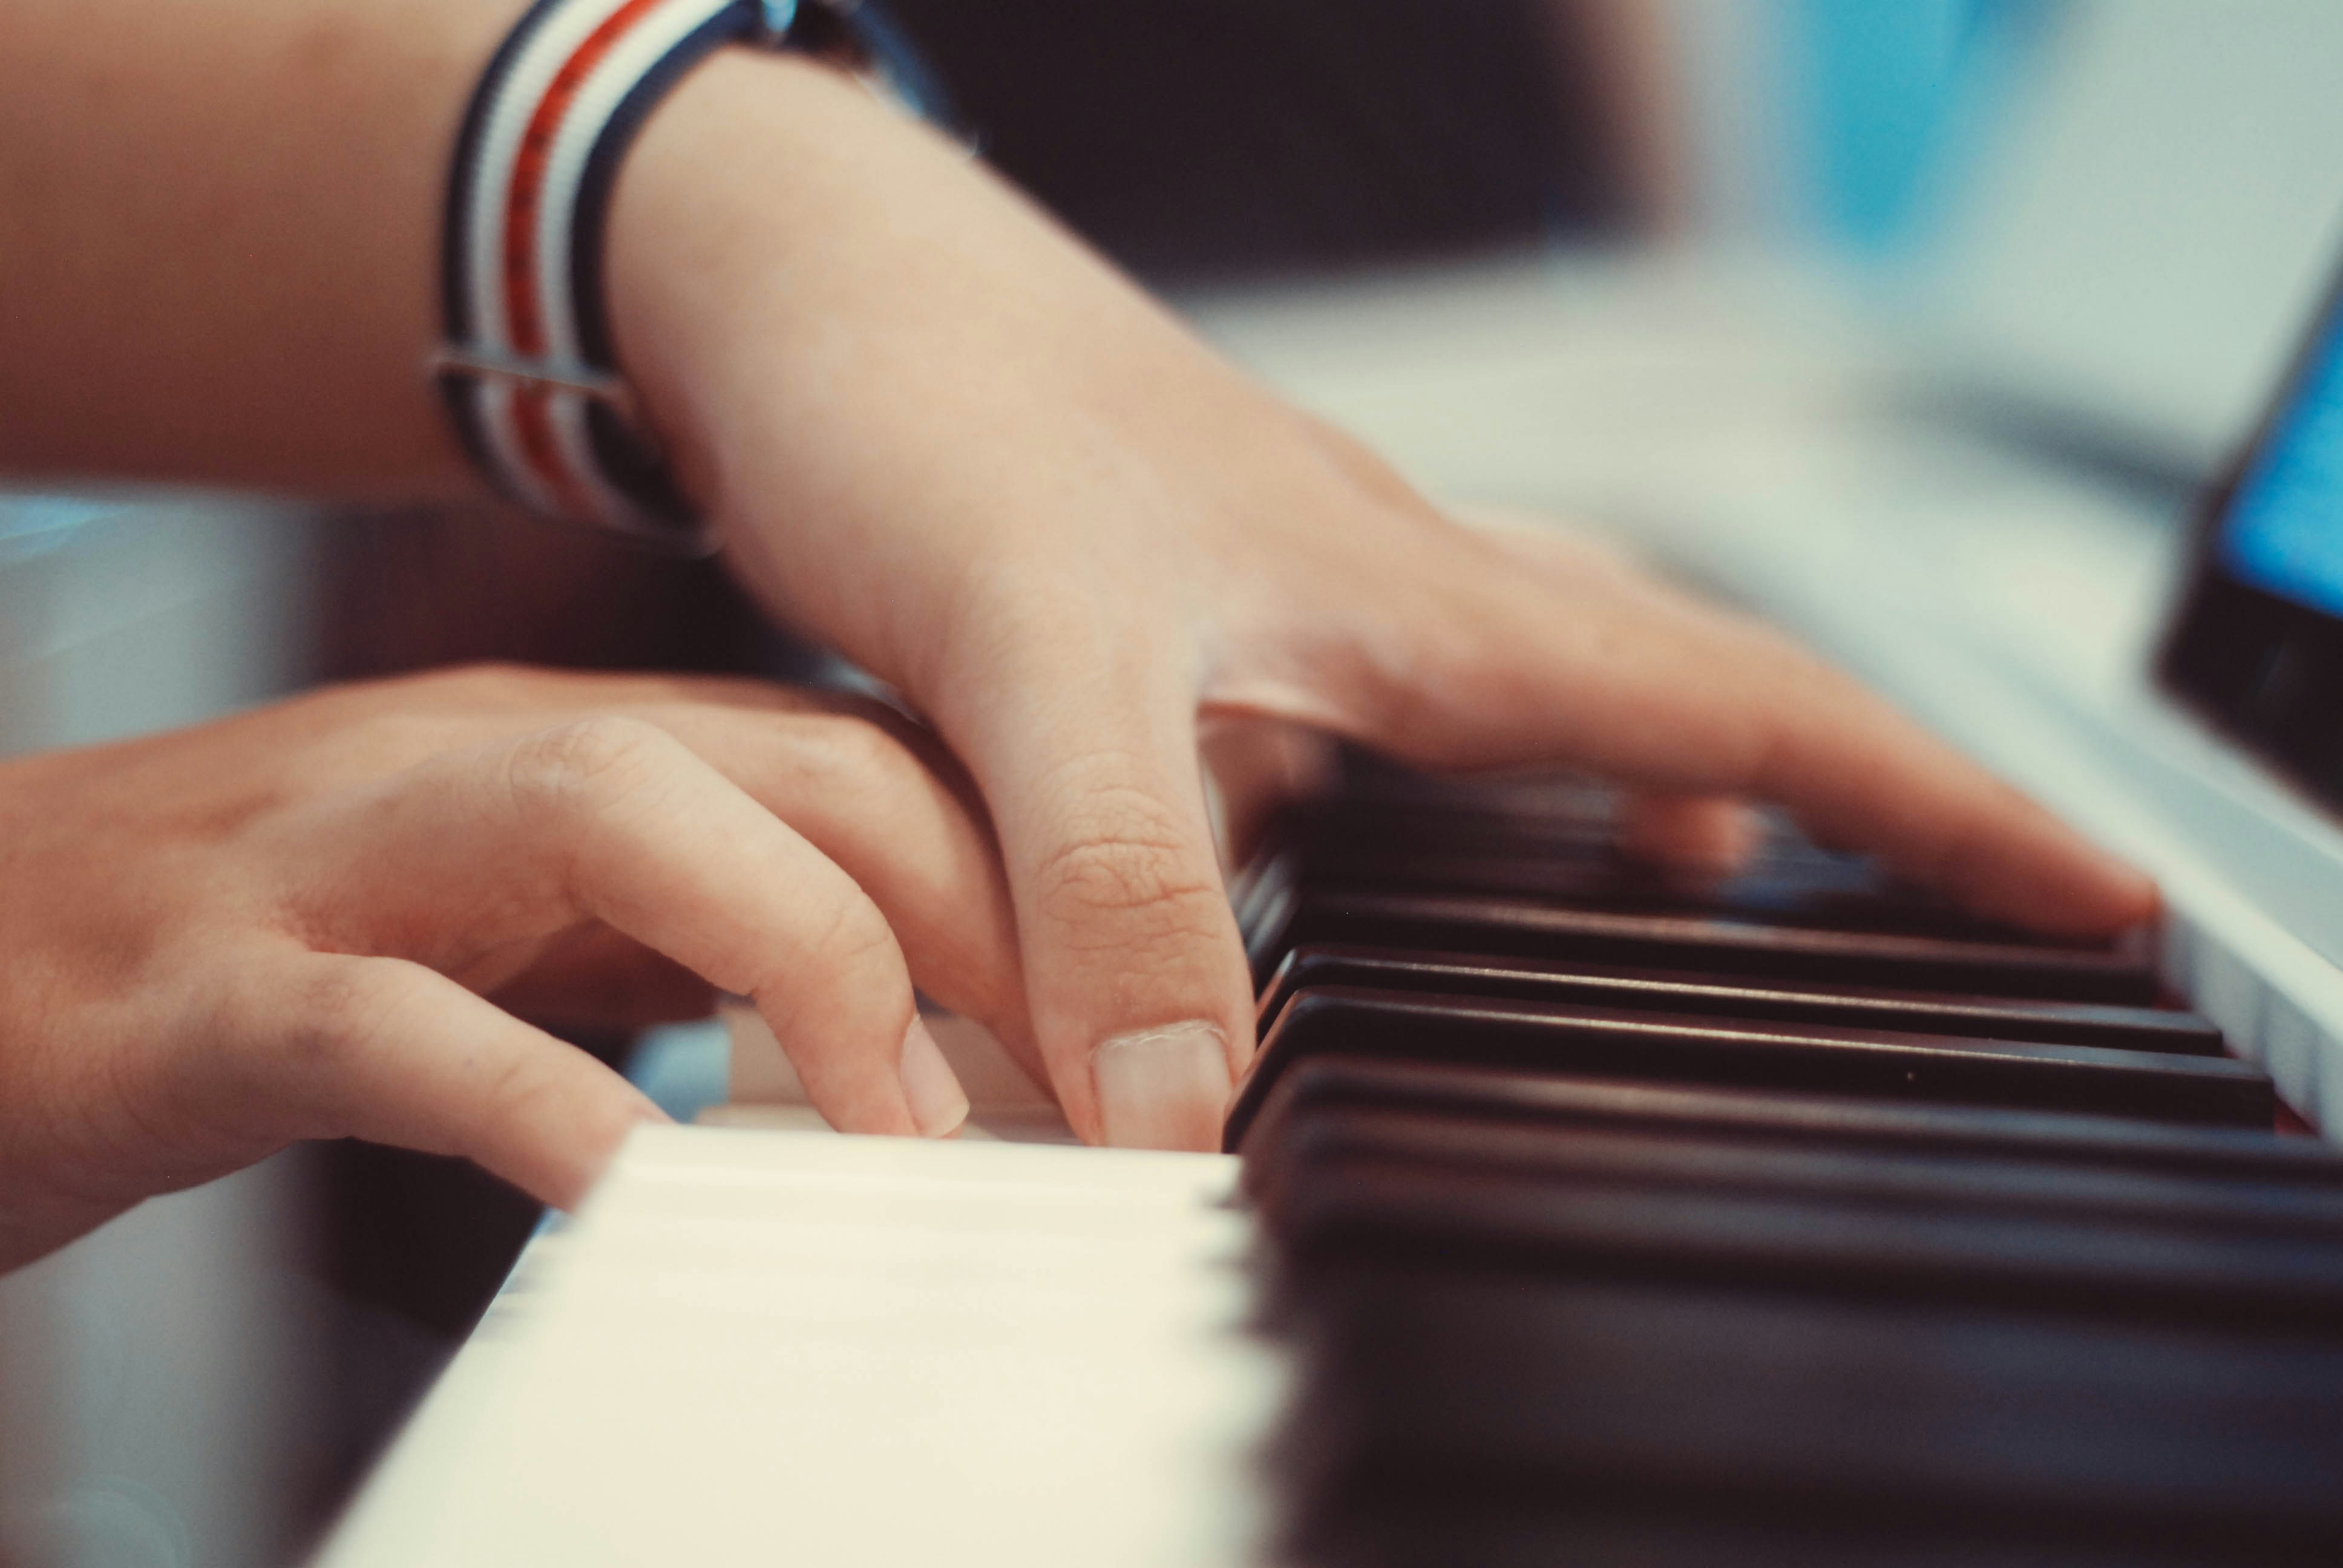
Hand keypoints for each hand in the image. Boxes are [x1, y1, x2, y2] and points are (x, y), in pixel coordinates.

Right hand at [0, 665, 1025, 1268]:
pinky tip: (625, 1187)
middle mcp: (476, 775)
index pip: (857, 763)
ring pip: (613, 811)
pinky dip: (529, 1098)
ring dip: (801, 959)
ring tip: (902, 1129)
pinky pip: (385, 1023)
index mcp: (568, 766)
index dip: (1018, 886)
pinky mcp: (195, 989)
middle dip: (972, 909)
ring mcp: (335, 862)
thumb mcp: (504, 945)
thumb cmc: (246, 966)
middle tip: (1082, 1090)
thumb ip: (675, 967)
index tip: (1127, 1036)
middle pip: (787, 759)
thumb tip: (892, 1061)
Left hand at [605, 56, 2157, 1153]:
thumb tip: (1192, 1131)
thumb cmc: (930, 415)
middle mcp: (1386, 599)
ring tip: (1716, 895)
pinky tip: (1389, 877)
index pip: (1741, 701)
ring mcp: (1298, 614)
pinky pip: (1379, 742)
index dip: (1928, 803)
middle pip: (1680, 696)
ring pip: (1539, 712)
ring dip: (1648, 795)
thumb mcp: (1036, 663)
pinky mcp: (1195, 639)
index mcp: (1422, 599)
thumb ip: (1123, 888)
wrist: (788, 295)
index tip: (2086, 884)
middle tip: (1952, 894)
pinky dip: (1437, 815)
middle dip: (1836, 798)